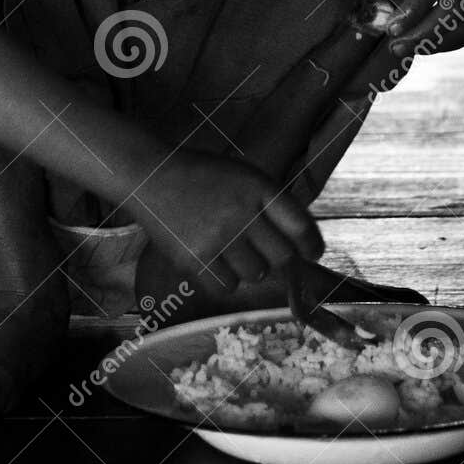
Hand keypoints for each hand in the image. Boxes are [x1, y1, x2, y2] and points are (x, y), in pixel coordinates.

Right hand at [127, 148, 322, 295]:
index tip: (312, 253)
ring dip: (249, 269)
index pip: (300, 226)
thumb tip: (299, 242)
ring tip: (229, 250)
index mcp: (258, 188)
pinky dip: (224, 280)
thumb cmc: (202, 176)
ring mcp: (218, 238)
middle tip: (264, 253)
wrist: (151, 176)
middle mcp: (242, 213)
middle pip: (281, 257)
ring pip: (255, 275)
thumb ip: (270, 204)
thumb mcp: (243, 176)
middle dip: (277, 259)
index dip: (311, 245)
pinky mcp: (195, 259)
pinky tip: (213, 261)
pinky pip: (227, 287)